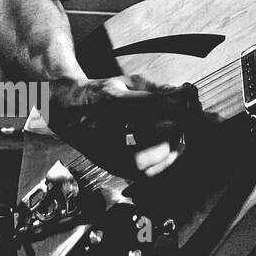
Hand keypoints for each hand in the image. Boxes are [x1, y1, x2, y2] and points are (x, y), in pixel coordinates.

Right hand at [49, 75, 199, 178]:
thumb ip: (158, 88)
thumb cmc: (100, 94)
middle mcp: (106, 130)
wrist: (65, 110)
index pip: (154, 105)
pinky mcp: (110, 166)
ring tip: (180, 134)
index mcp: (111, 103)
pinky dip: (161, 164)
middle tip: (188, 118)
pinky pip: (141, 174)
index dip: (179, 102)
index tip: (190, 97)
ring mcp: (105, 152)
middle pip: (151, 137)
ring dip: (170, 149)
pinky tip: (169, 149)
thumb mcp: (127, 81)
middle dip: (178, 127)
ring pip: (146, 162)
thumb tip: (187, 95)